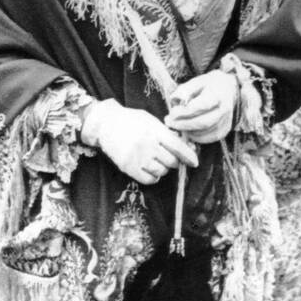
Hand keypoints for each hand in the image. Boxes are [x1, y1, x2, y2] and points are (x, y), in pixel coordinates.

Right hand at [80, 99, 197, 185]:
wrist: (106, 124)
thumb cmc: (131, 120)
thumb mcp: (150, 120)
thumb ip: (166, 132)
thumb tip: (186, 146)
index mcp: (154, 130)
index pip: (177, 147)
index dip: (189, 156)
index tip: (195, 162)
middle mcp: (147, 144)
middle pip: (172, 161)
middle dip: (174, 161)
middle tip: (169, 157)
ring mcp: (137, 157)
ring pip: (161, 171)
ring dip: (163, 168)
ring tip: (156, 160)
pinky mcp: (128, 167)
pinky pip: (149, 179)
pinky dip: (153, 177)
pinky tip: (150, 169)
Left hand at [165, 69, 238, 143]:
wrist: (229, 89)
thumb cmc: (210, 85)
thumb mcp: (197, 81)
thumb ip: (185, 89)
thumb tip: (175, 99)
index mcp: (218, 94)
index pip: (201, 105)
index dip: (185, 111)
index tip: (172, 112)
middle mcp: (224, 109)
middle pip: (203, 122)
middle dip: (183, 124)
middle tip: (169, 122)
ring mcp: (225, 121)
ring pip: (204, 132)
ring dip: (187, 131)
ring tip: (175, 125)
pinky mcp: (224, 130)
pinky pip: (208, 138)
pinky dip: (195, 136)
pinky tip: (186, 130)